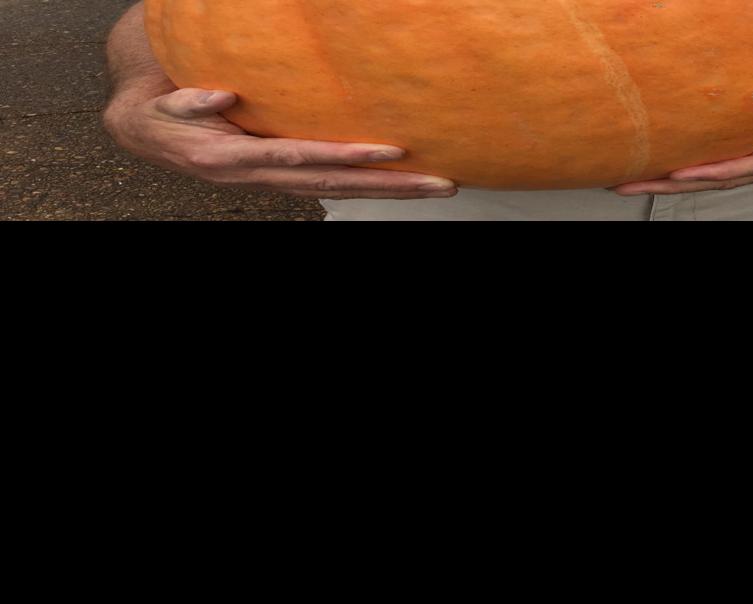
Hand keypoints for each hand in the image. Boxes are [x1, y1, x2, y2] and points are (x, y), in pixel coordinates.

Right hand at [103, 88, 457, 199]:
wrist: (143, 131)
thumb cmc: (161, 111)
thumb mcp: (166, 105)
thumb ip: (190, 102)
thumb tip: (220, 95)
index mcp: (234, 159)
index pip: (303, 157)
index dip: (346, 157)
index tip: (390, 151)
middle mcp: (263, 176)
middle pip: (338, 185)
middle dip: (392, 186)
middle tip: (441, 182)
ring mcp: (277, 182)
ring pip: (343, 191)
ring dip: (393, 191)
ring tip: (438, 185)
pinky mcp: (284, 178)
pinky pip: (333, 187)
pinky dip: (370, 187)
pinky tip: (404, 184)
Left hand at [613, 87, 752, 195]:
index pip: (750, 167)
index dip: (716, 174)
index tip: (681, 175)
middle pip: (715, 179)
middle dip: (670, 184)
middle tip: (624, 184)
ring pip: (707, 172)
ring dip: (664, 177)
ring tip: (621, 177)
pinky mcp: (752, 145)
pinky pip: (714, 157)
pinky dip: (682, 162)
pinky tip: (653, 157)